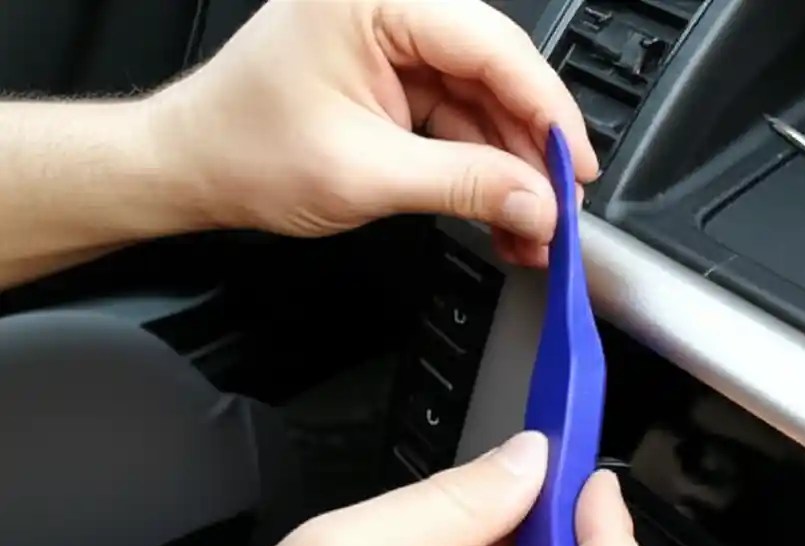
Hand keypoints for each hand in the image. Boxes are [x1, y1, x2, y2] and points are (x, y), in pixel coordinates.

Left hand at [156, 0, 597, 265]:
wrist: (189, 168)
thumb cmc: (240, 150)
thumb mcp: (365, 174)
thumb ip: (463, 184)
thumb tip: (536, 201)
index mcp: (370, 0)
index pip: (490, 45)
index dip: (545, 109)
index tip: (575, 164)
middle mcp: (385, 8)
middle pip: (494, 72)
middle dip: (531, 146)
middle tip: (561, 205)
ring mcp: (390, 42)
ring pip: (483, 100)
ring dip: (511, 166)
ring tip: (534, 224)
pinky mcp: (393, 77)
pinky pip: (458, 117)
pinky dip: (482, 166)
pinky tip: (502, 209)